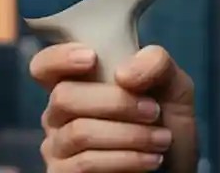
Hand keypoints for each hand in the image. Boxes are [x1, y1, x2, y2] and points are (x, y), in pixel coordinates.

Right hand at [30, 42, 198, 171]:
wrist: (175, 166)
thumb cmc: (166, 123)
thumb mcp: (173, 85)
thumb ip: (156, 64)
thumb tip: (123, 74)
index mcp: (79, 83)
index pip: (44, 66)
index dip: (59, 58)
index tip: (91, 58)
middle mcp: (59, 115)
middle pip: (65, 96)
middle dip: (117, 102)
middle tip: (154, 111)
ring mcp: (58, 147)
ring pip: (80, 132)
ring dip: (130, 135)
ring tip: (162, 140)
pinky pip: (84, 163)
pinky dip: (125, 159)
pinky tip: (150, 160)